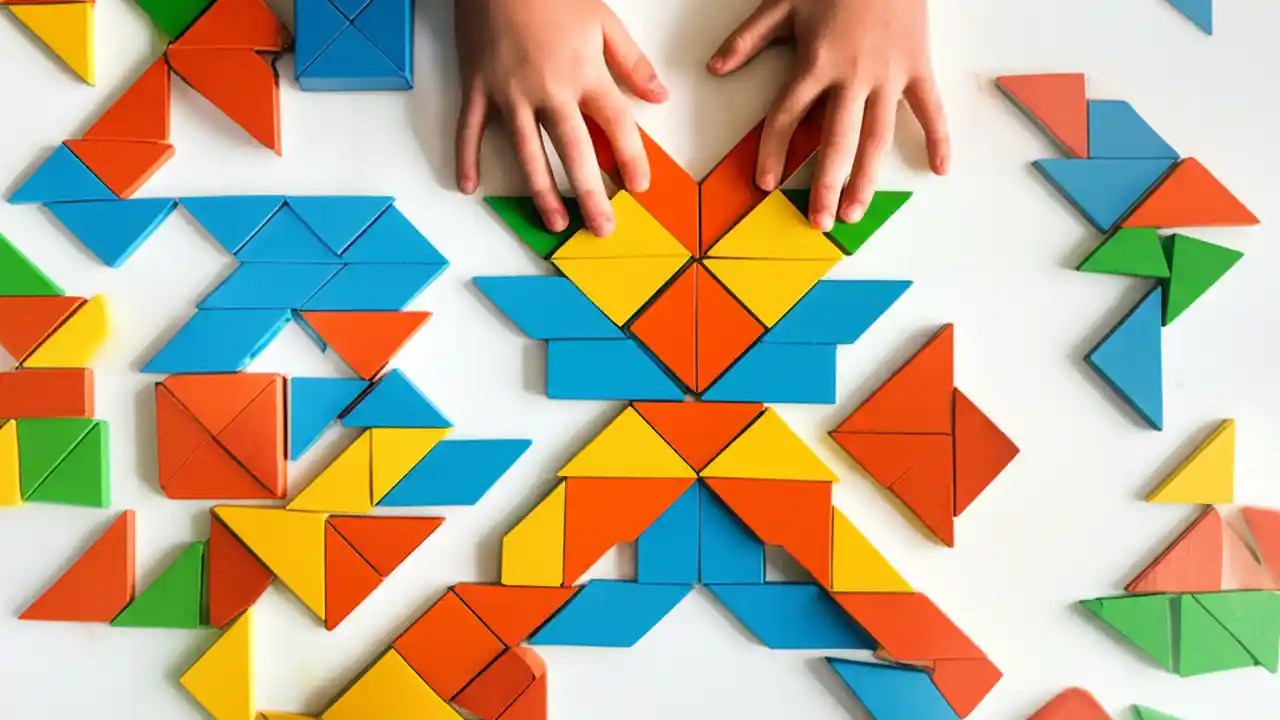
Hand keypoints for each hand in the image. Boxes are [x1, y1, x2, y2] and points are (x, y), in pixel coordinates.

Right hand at [455, 0, 667, 235]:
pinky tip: (469, 187)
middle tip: (602, 229)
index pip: (616, 125)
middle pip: (574, 153)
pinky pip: (471, 131)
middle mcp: (548, 90)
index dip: (631, 157)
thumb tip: (659, 97)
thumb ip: (632, 63)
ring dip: (541, 193)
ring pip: (526, 154)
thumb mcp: (603, 20)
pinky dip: (466, 159)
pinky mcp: (477, 88)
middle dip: (591, 195)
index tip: (640, 186)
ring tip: (554, 223)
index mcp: (583, 73)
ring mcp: (509, 93)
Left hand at [709, 0, 948, 230]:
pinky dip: (938, 137)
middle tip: (819, 222)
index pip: (787, 117)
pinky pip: (929, 108)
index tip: (764, 182)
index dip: (772, 151)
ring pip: (877, 137)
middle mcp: (851, 76)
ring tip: (857, 213)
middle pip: (836, 142)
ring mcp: (888, 74)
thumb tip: (714, 69)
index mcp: (815, 62)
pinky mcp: (917, 65)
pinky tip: (939, 169)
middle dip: (826, 186)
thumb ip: (748, 38)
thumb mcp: (782, 0)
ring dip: (868, 179)